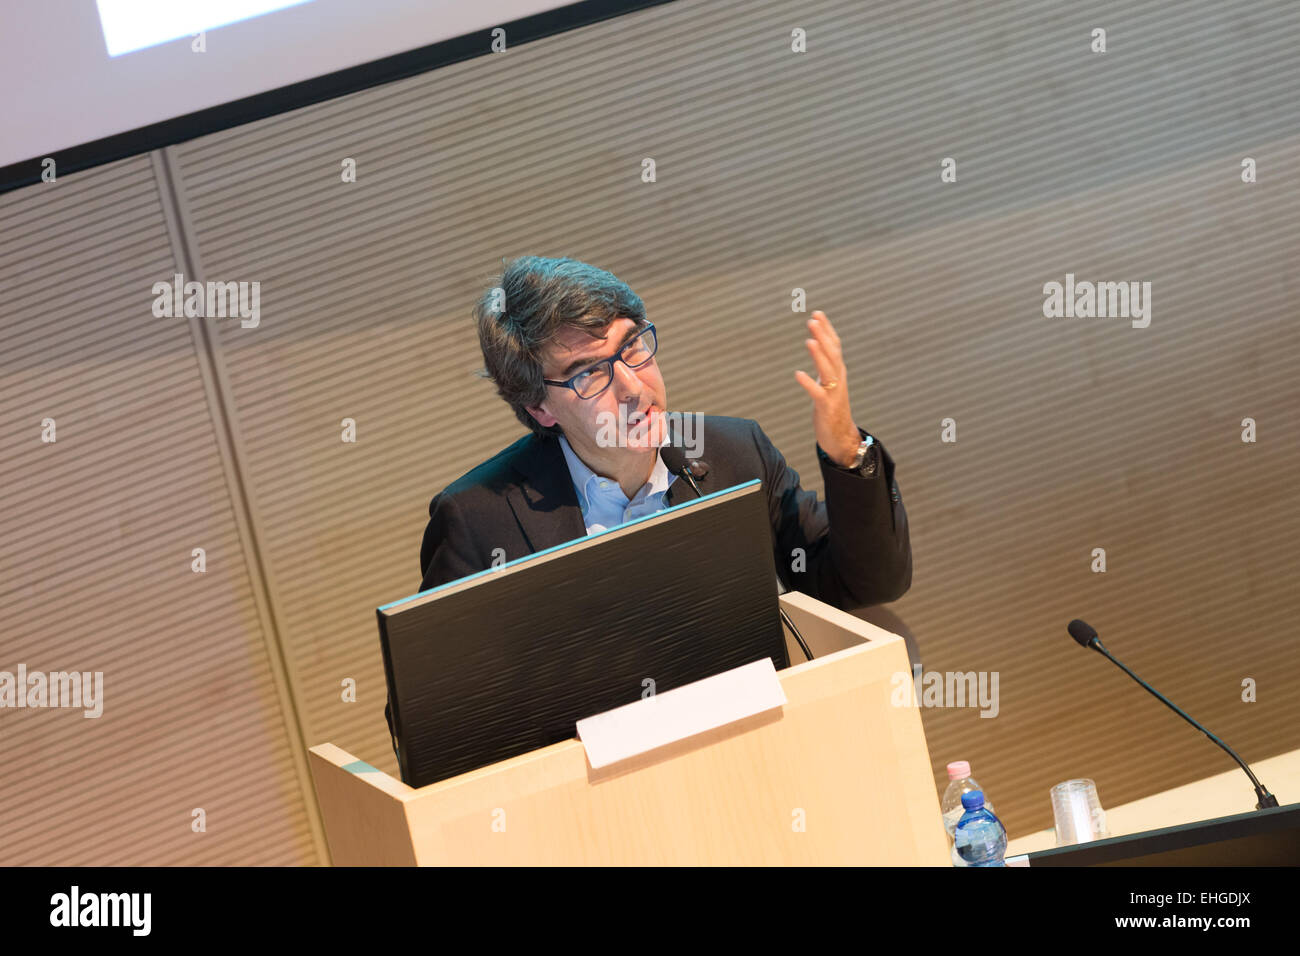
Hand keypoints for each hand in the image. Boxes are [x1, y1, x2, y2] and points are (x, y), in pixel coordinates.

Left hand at [794, 311, 862, 466]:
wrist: (841, 436)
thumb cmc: (832, 408)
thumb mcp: (830, 382)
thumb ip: (825, 365)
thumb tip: (818, 345)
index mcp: (839, 371)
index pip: (835, 346)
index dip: (827, 330)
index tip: (818, 313)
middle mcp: (839, 379)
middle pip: (832, 354)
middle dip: (823, 336)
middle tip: (813, 320)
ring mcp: (834, 393)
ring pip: (828, 370)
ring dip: (819, 355)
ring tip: (809, 340)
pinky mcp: (826, 407)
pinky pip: (817, 393)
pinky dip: (808, 383)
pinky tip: (798, 374)